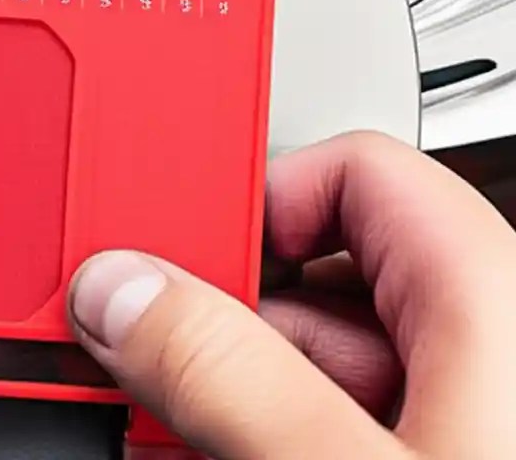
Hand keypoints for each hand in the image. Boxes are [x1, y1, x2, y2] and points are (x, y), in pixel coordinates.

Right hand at [68, 131, 515, 457]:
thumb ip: (228, 374)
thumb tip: (123, 296)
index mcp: (495, 301)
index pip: (355, 169)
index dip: (245, 198)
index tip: (162, 256)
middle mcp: (484, 345)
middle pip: (311, 274)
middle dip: (210, 313)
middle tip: (140, 357)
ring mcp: (462, 412)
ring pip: (311, 357)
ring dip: (217, 383)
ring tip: (159, 428)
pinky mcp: (428, 450)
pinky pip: (326, 418)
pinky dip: (252, 428)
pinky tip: (194, 450)